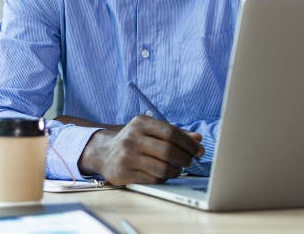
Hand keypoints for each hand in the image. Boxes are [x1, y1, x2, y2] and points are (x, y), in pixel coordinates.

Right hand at [78, 115, 203, 184]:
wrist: (104, 152)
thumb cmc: (135, 140)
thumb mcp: (152, 131)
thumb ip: (175, 134)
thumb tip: (198, 139)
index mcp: (141, 123)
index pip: (171, 132)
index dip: (188, 143)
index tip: (199, 150)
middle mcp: (132, 138)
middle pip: (168, 151)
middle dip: (185, 158)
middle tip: (191, 161)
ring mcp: (126, 156)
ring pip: (161, 168)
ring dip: (176, 171)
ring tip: (179, 169)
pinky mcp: (123, 173)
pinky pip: (152, 179)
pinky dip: (164, 179)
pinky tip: (165, 175)